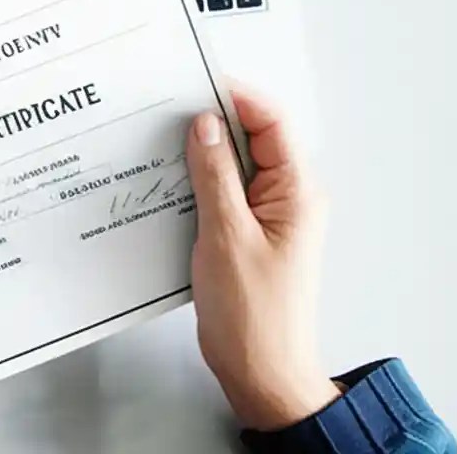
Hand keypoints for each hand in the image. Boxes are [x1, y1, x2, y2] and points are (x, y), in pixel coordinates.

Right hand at [186, 89, 340, 430]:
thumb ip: (214, 175)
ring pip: (234, 166)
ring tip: (159, 146)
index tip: (193, 83)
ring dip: (201, 155)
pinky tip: (169, 185)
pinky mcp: (249, 234)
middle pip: (252, 139)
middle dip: (210, 122)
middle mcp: (289, 197)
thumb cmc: (254, 315)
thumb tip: (204, 124)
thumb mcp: (225, 236)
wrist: (262, 373)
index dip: (235, 97)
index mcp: (297, 192)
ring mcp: (270, 216)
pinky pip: (224, 193)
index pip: (271, 123)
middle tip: (165, 112)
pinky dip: (198, 184)